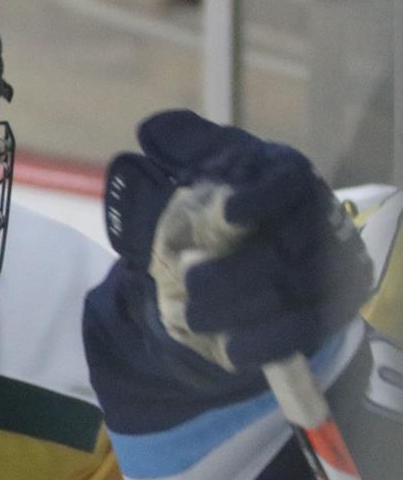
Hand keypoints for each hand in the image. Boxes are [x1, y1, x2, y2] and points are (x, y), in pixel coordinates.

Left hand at [92, 110, 371, 380]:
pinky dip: (265, 343)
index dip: (261, 197)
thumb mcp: (195, 167)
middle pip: (284, 248)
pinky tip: (231, 348)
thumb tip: (155, 131)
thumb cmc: (211, 203)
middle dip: (234, 270)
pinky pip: (299, 333)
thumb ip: (179, 145)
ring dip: (237, 308)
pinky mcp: (319, 315)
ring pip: (288, 293)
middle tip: (189, 282)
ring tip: (193, 315)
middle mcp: (316, 221)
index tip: (227, 212)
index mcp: (287, 176)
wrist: (225, 258)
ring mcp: (323, 271)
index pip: (286, 182)